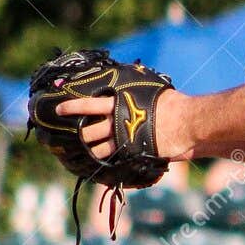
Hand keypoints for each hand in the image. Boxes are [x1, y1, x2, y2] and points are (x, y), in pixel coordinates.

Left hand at [57, 89, 194, 160]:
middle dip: (81, 134)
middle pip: (87, 131)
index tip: (58, 110)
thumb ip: (133, 89)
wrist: (186, 124)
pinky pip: (112, 161)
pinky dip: (105, 162)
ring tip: (88, 152)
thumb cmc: (173, 103)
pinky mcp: (131, 155)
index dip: (70, 108)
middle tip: (77, 136)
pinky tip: (102, 163)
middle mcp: (116, 122)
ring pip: (96, 149)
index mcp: (117, 103)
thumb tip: (125, 80)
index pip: (86, 105)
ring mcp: (123, 140)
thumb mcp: (149, 88)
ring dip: (91, 151)